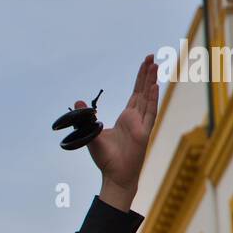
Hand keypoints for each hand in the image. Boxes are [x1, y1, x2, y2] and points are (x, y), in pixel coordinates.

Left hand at [87, 54, 158, 200]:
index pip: (136, 93)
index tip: (145, 63)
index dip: (140, 78)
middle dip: (147, 74)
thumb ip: (85, 118)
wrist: (115, 175)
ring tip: (155, 65)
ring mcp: (142, 124)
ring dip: (151, 82)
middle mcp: (136, 118)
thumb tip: (77, 101)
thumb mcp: (91, 134)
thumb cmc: (106, 158)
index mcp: (127, 117)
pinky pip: (149, 113)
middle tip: (151, 56)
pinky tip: (154, 86)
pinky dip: (152, 99)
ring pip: (148, 98)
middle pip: (144, 91)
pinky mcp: (144, 133)